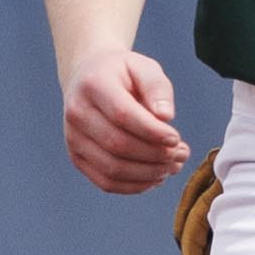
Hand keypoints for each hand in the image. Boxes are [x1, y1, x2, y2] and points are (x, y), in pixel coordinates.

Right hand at [62, 48, 189, 194]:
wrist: (89, 77)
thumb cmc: (123, 73)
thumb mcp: (145, 68)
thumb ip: (158, 88)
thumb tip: (165, 116)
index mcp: (94, 86)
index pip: (123, 115)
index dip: (153, 132)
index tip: (176, 138)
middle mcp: (77, 113)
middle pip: (118, 145)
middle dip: (155, 155)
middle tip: (180, 154)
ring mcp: (73, 138)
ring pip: (112, 168)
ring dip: (148, 173)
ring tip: (172, 165)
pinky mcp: (77, 156)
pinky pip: (105, 181)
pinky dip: (134, 186)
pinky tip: (155, 177)